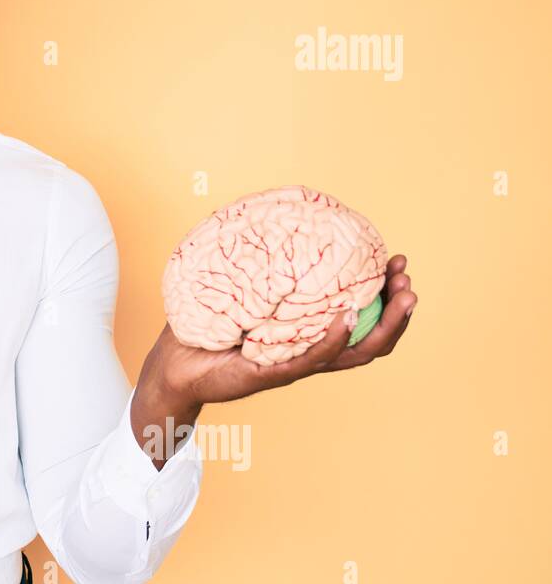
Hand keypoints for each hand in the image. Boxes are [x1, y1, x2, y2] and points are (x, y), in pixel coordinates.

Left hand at [137, 253, 417, 406]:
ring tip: (401, 298)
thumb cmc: (209, 324)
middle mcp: (310, 350)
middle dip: (399, 310)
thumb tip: (275, 210)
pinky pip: (311, 359)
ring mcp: (295, 364)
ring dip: (384, 326)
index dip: (387, 295)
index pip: (362, 317)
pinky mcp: (272, 373)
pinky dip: (333, 340)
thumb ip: (263, 262)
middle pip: (372, 338)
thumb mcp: (242, 288)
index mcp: (309, 332)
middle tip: (408, 281)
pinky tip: (346, 319)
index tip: (397, 262)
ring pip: (354, 352)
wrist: (175, 362)